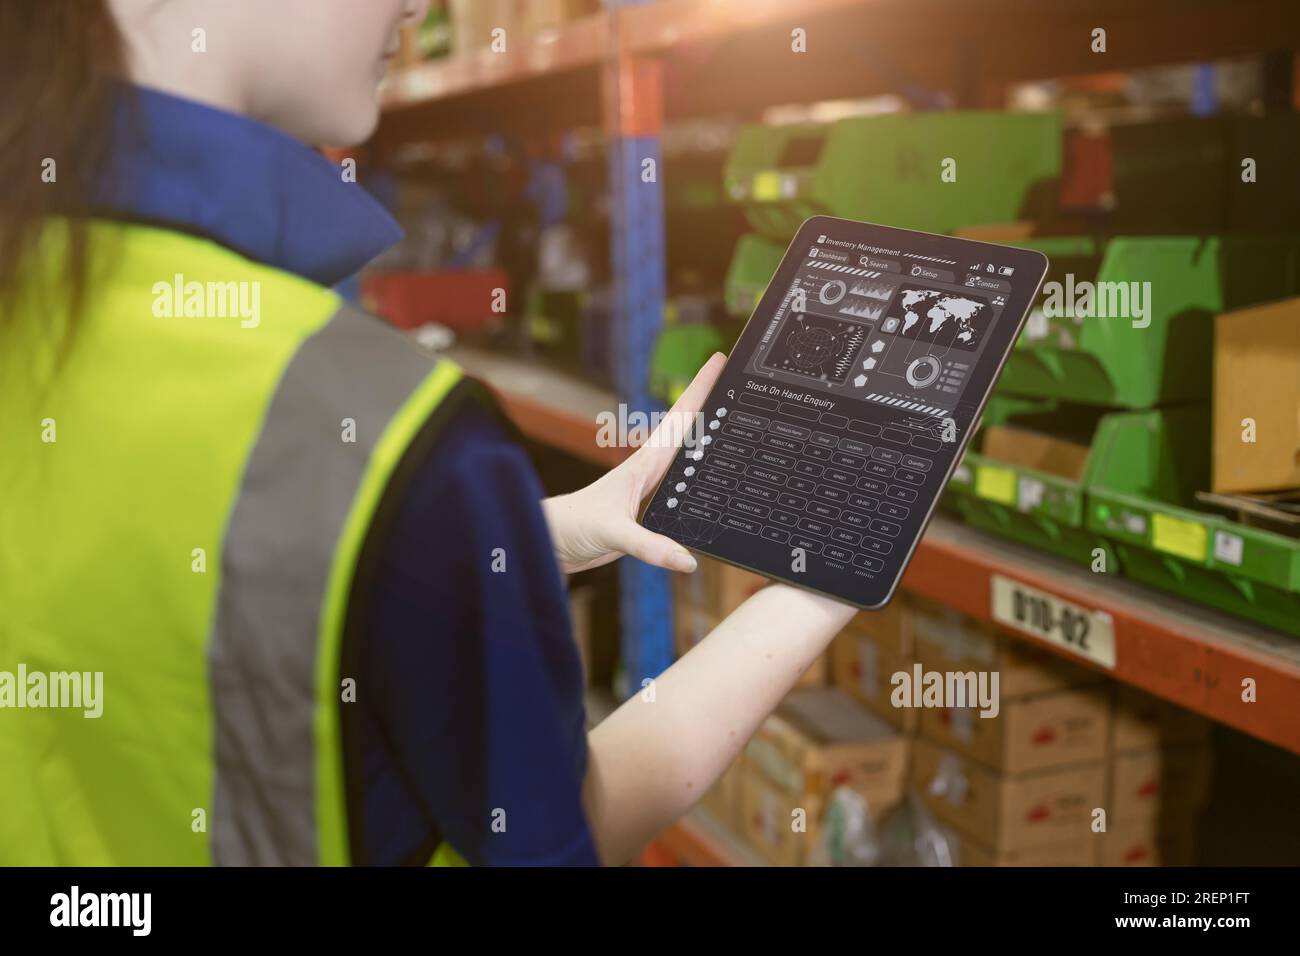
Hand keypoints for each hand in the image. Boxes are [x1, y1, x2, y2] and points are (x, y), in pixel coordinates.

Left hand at [542, 353, 726, 574]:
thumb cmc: (574, 524)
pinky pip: (684, 486)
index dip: (700, 387)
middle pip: (689, 428)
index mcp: (646, 463)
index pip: (680, 417)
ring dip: (708, 435)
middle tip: (738, 377)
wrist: (554, 541)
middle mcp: (651, 469)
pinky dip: (701, 476)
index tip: (719, 360)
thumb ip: (650, 546)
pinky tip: (713, 478)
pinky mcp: (650, 508)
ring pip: (688, 454)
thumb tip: (686, 558)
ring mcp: (651, 487)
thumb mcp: (613, 532)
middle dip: (712, 400)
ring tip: (733, 415)